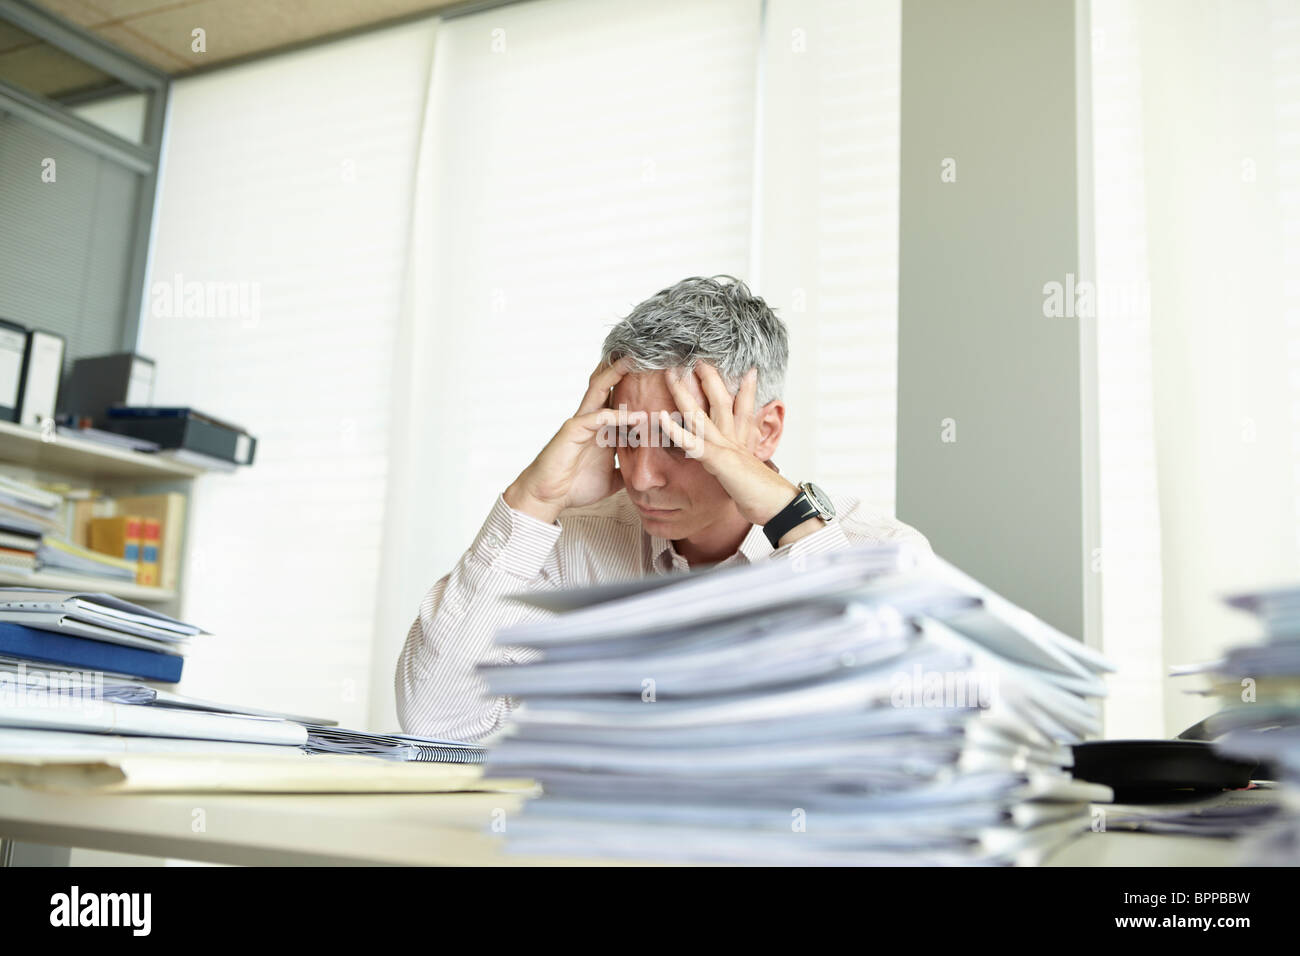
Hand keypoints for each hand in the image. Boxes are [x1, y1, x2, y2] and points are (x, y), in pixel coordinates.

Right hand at [504, 358, 629, 523]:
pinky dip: (619, 415)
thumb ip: (627, 472)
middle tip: (642, 352)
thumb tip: (645, 475)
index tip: (654, 374)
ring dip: (616, 375)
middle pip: (606, 384)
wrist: (548, 498)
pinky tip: (638, 416)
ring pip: (599, 390)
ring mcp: (580, 422)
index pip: (618, 400)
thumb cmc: (574, 487)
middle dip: (622, 368)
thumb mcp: (612, 480)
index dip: (634, 387)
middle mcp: (590, 420)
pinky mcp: (573, 431)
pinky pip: (599, 417)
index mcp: (600, 428)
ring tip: (633, 360)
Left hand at [655, 362, 822, 543]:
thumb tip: (747, 463)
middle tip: (698, 359)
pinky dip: (676, 430)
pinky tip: (662, 418)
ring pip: (701, 414)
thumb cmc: (762, 494)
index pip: (743, 407)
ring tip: (672, 374)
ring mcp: (725, 446)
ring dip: (685, 393)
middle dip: (710, 378)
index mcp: (744, 440)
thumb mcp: (753, 473)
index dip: (745, 388)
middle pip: (721, 400)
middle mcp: (734, 438)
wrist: (777, 506)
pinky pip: (693, 443)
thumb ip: (747, 463)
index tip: (747, 370)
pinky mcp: (717, 460)